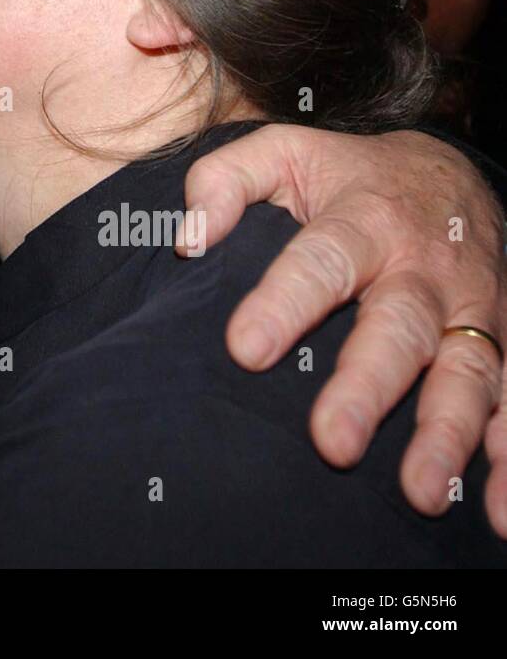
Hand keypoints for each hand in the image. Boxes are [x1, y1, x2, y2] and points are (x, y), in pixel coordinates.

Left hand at [184, 125, 506, 534]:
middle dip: (368, 386)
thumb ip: (226, 180)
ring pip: (468, 374)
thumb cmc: (346, 176)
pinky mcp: (501, 347)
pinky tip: (494, 511)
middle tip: (332, 442)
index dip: (284, 303)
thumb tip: (189, 237)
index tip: (245, 349)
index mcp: (364, 220)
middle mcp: (423, 271)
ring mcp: (471, 313)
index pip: (320, 261)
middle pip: (400, 329)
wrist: (449, 178)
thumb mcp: (282, 154)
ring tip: (420, 491)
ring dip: (446, 434)